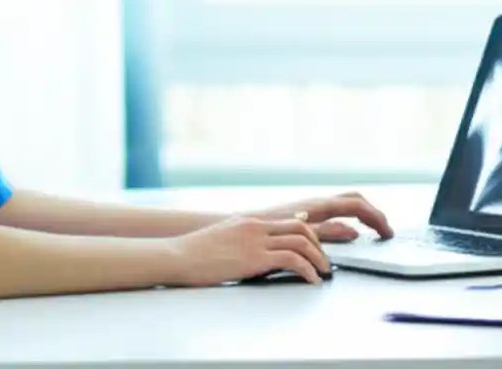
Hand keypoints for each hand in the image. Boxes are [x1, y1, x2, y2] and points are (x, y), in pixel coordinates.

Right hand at [167, 215, 331, 286]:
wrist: (178, 255)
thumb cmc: (193, 253)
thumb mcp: (222, 238)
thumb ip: (241, 240)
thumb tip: (251, 254)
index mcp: (249, 221)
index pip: (289, 221)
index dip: (309, 235)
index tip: (317, 248)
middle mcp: (256, 226)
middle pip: (301, 227)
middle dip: (319, 245)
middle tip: (323, 262)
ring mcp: (256, 240)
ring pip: (302, 241)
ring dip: (319, 259)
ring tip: (323, 273)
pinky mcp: (254, 258)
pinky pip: (292, 260)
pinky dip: (308, 270)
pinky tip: (311, 281)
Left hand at [253, 191, 394, 242]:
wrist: (242, 226)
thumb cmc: (267, 230)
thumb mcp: (300, 234)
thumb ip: (327, 232)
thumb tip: (352, 231)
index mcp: (319, 205)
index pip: (357, 206)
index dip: (376, 218)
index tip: (386, 233)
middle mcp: (317, 202)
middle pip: (354, 200)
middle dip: (373, 213)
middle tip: (385, 231)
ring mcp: (312, 206)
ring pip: (345, 204)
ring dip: (362, 214)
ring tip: (373, 230)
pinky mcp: (305, 213)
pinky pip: (336, 211)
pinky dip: (350, 217)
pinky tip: (349, 232)